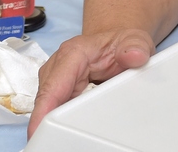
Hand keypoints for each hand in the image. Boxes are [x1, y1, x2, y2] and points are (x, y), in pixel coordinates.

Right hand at [28, 29, 154, 135]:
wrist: (117, 45)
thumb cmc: (122, 43)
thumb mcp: (136, 41)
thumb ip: (136, 47)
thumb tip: (135, 56)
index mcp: (73, 53)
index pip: (54, 85)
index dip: (45, 109)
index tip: (40, 129)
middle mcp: (58, 66)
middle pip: (48, 101)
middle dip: (53, 120)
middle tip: (63, 137)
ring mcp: (55, 81)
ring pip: (50, 108)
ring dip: (61, 120)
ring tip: (74, 130)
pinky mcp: (58, 92)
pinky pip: (57, 110)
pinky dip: (65, 119)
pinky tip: (76, 124)